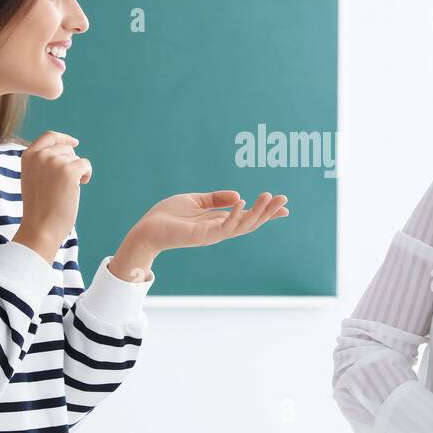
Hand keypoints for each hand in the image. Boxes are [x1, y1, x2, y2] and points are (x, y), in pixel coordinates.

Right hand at [13, 131, 91, 261]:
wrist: (41, 227)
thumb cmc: (39, 207)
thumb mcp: (33, 178)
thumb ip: (43, 162)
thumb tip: (67, 148)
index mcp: (28, 156)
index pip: (49, 137)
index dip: (64, 138)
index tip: (75, 143)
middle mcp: (40, 155)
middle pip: (67, 149)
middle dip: (71, 163)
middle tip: (64, 184)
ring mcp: (54, 162)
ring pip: (76, 158)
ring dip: (77, 172)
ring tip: (66, 189)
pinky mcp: (69, 171)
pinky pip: (86, 164)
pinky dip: (86, 175)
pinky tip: (78, 187)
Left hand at [128, 190, 288, 254]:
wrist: (147, 229)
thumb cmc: (168, 216)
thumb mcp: (196, 200)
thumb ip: (216, 198)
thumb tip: (239, 195)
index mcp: (218, 221)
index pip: (247, 217)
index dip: (266, 212)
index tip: (284, 206)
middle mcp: (219, 230)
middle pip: (251, 222)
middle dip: (268, 212)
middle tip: (285, 200)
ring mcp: (213, 235)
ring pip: (243, 226)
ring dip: (258, 212)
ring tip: (270, 197)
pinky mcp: (203, 236)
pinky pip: (224, 227)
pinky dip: (235, 215)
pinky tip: (243, 202)